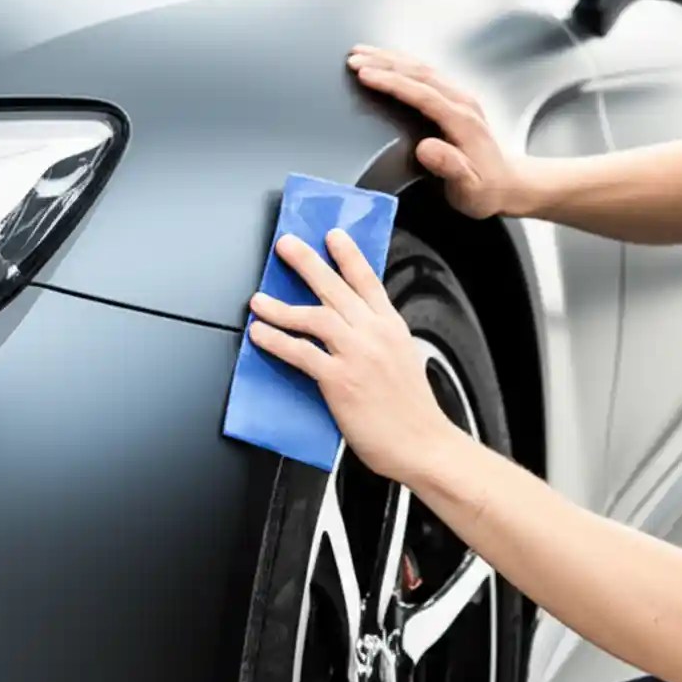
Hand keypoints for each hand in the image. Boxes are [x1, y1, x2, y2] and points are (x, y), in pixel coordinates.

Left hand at [247, 228, 462, 483]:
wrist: (422, 444)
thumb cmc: (412, 412)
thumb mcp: (403, 360)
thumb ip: (378, 339)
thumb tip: (352, 327)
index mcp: (392, 327)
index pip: (368, 280)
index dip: (349, 255)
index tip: (333, 236)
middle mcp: (374, 334)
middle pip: (335, 288)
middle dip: (307, 263)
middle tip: (287, 245)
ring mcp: (356, 355)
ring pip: (314, 316)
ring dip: (281, 305)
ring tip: (259, 299)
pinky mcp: (339, 380)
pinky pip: (300, 352)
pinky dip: (276, 340)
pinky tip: (260, 333)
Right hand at [346, 44, 533, 218]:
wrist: (508, 184)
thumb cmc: (484, 190)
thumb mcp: (468, 187)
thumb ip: (449, 167)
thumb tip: (425, 148)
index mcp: (461, 121)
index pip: (422, 94)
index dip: (392, 82)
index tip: (365, 75)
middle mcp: (461, 102)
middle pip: (419, 74)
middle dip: (384, 63)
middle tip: (353, 58)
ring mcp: (459, 98)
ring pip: (421, 69)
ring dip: (390, 58)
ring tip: (361, 52)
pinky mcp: (455, 99)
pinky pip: (425, 74)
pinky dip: (402, 63)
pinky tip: (387, 60)